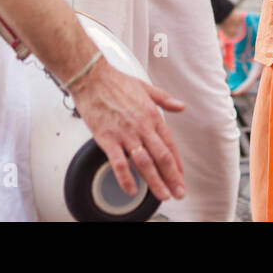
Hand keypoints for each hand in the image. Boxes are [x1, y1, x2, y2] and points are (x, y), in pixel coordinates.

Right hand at [70, 60, 185, 202]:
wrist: (91, 78)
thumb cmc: (116, 82)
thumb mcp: (147, 88)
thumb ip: (165, 99)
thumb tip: (180, 106)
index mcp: (152, 115)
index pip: (170, 145)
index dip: (177, 163)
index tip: (180, 176)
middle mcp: (142, 126)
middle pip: (161, 157)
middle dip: (172, 177)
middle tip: (178, 192)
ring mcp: (125, 134)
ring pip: (144, 163)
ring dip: (155, 181)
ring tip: (162, 195)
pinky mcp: (107, 139)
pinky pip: (119, 163)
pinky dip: (126, 178)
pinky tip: (131, 190)